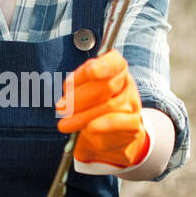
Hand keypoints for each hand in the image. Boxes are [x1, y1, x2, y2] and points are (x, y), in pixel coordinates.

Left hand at [55, 49, 150, 167]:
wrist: (107, 134)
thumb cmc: (91, 106)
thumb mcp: (81, 90)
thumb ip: (76, 84)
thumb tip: (69, 88)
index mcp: (115, 68)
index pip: (113, 62)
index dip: (104, 66)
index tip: (91, 71)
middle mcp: (126, 84)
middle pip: (106, 86)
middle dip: (80, 97)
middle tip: (60, 108)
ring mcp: (132, 104)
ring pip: (109, 106)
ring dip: (83, 116)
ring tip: (65, 124)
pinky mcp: (134, 124)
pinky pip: (120, 123)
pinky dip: (105, 124)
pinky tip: (90, 128)